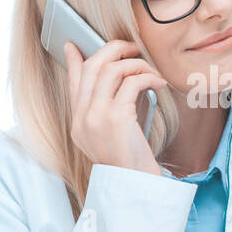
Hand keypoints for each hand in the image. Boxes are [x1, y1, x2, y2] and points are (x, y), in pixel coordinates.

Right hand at [64, 40, 164, 175]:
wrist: (134, 185)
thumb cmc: (129, 161)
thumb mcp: (110, 136)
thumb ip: (106, 110)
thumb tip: (116, 83)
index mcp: (78, 122)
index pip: (73, 82)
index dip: (74, 61)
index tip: (74, 46)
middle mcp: (82, 117)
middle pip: (92, 67)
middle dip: (113, 50)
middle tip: (131, 48)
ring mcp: (96, 117)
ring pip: (111, 70)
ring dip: (135, 63)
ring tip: (150, 70)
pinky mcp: (115, 118)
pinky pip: (131, 83)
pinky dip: (147, 77)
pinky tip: (158, 82)